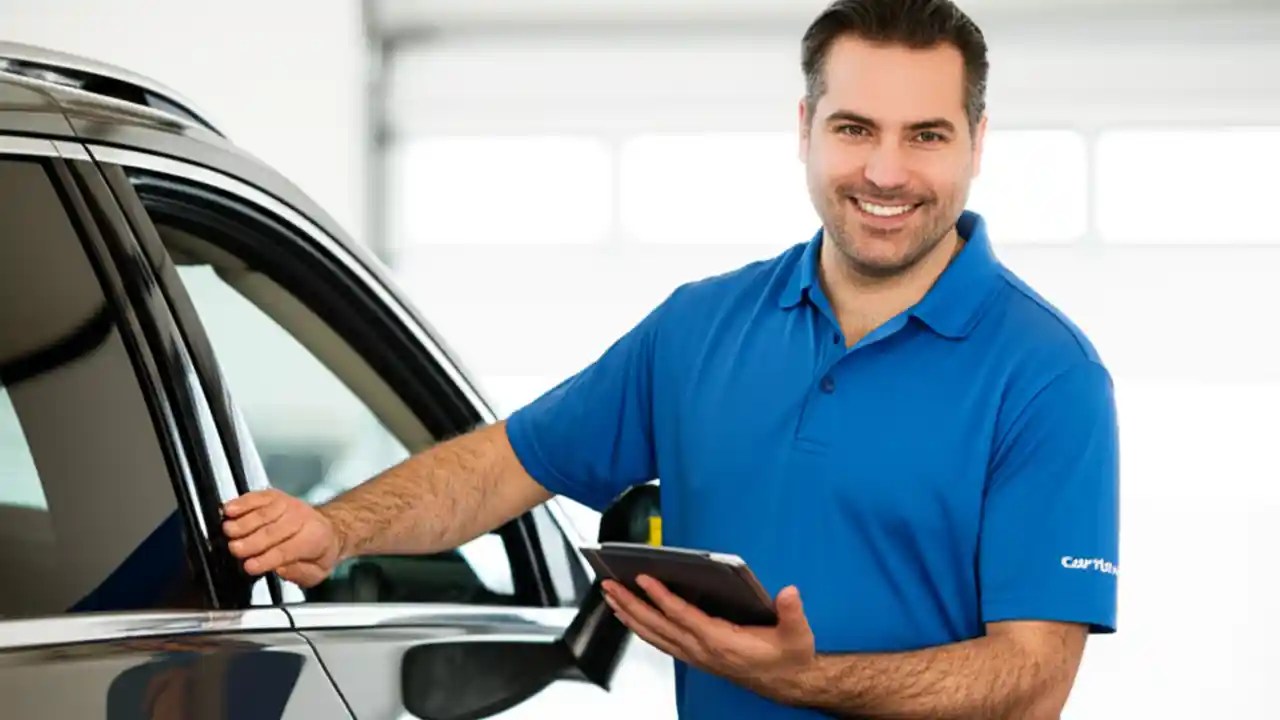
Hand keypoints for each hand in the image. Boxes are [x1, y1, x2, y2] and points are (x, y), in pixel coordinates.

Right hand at [221, 489, 342, 586]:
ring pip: (264, 513)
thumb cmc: (318, 551)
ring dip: (244, 521)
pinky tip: (229, 510)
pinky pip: (258, 497)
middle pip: (273, 531)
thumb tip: (280, 569)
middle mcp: (302, 518)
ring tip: (229, 530)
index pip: (287, 550)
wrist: (328, 527)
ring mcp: (288, 505)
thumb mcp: (317, 572)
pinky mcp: (276, 497)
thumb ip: (300, 573)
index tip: (249, 566)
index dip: (266, 558)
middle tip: (235, 549)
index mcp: (315, 539)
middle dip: (251, 540)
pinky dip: (242, 502)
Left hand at [601, 575, 816, 699]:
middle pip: (657, 625)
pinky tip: (631, 617)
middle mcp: (702, 649)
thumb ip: (792, 612)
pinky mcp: (694, 655)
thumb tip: (789, 593)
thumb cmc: (787, 655)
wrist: (786, 681)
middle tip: (610, 585)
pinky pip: (660, 641)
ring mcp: (695, 655)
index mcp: (721, 641)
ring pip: (654, 635)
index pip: (683, 616)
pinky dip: (641, 628)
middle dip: (631, 604)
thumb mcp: (797, 634)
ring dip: (630, 615)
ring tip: (611, 597)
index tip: (644, 579)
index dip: (662, 597)